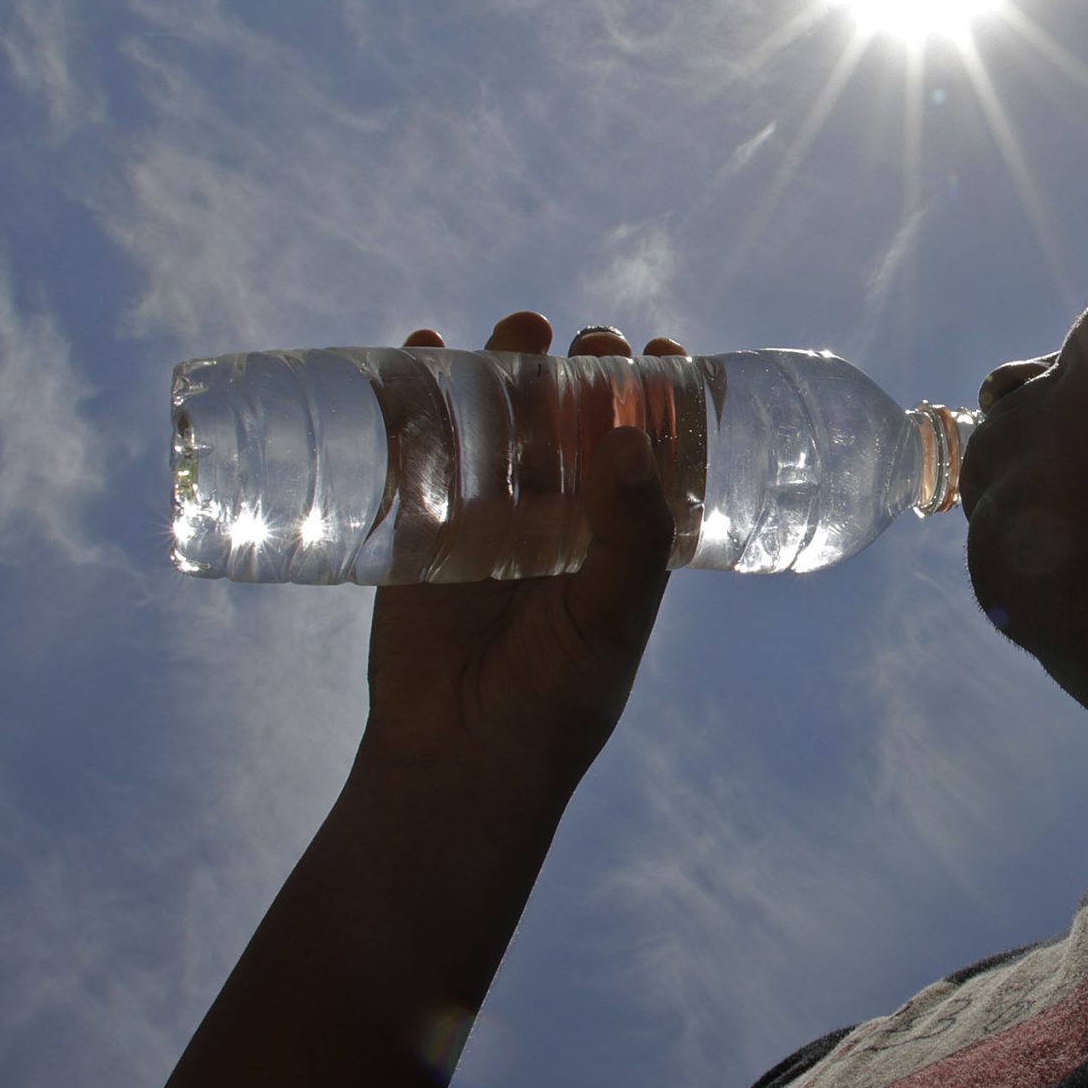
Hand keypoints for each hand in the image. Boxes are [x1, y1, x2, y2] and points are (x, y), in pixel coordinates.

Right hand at [363, 313, 688, 788]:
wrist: (456, 762)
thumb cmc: (553, 702)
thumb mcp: (608, 620)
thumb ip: (628, 535)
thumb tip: (629, 437)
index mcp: (620, 541)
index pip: (652, 453)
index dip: (663, 399)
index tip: (667, 351)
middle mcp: (559, 521)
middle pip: (575, 423)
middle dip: (586, 372)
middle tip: (595, 338)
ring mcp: (488, 519)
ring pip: (503, 424)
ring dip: (510, 367)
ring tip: (522, 326)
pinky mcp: (422, 527)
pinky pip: (422, 450)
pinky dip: (420, 397)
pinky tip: (422, 347)